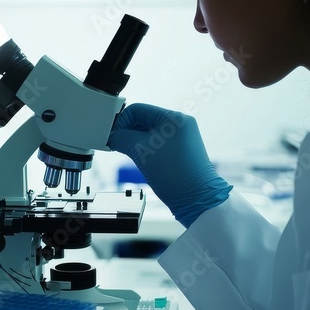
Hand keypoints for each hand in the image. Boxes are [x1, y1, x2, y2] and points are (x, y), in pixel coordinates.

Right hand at [108, 103, 231, 227]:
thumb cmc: (176, 176)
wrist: (197, 200)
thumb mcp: (141, 152)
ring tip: (128, 153)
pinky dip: (145, 147)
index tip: (112, 135)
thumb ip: (122, 139)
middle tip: (116, 144)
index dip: (121, 121)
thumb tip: (112, 136)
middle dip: (128, 131)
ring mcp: (182, 137)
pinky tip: (139, 158)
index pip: (138, 109)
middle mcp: (180, 124)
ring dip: (136, 140)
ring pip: (150, 132)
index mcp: (173, 118)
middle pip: (144, 119)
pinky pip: (158, 142)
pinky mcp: (182, 150)